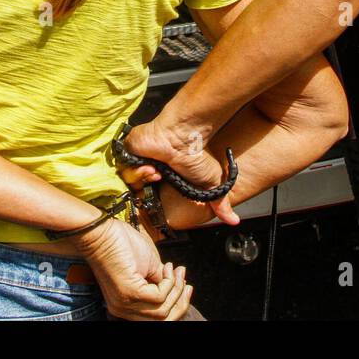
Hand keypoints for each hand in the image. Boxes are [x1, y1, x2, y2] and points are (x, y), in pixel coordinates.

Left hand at [72, 218, 191, 319]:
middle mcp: (123, 310)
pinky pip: (159, 297)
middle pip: (162, 319)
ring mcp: (125, 304)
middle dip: (180, 302)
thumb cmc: (121, 245)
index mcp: (125, 307)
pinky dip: (168, 283)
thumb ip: (160, 281)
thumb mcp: (149, 267)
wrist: (103, 233)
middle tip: (186, 282)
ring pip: (162, 310)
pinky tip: (166, 268)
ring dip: (175, 289)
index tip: (186, 287)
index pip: (156, 318)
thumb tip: (177, 285)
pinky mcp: (129, 293)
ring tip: (176, 271)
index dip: (176, 305)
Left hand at [124, 120, 239, 225]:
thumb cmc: (197, 157)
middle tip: (160, 182)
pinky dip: (134, 170)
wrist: (187, 137)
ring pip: (129, 180)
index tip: (161, 199)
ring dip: (143, 179)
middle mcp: (149, 169)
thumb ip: (219, 205)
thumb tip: (235, 221)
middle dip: (147, 190)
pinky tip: (150, 167)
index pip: (149, 197)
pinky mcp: (130, 148)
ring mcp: (138, 158)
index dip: (153, 201)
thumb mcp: (211, 186)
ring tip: (158, 174)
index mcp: (163, 179)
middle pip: (136, 190)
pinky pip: (123, 166)